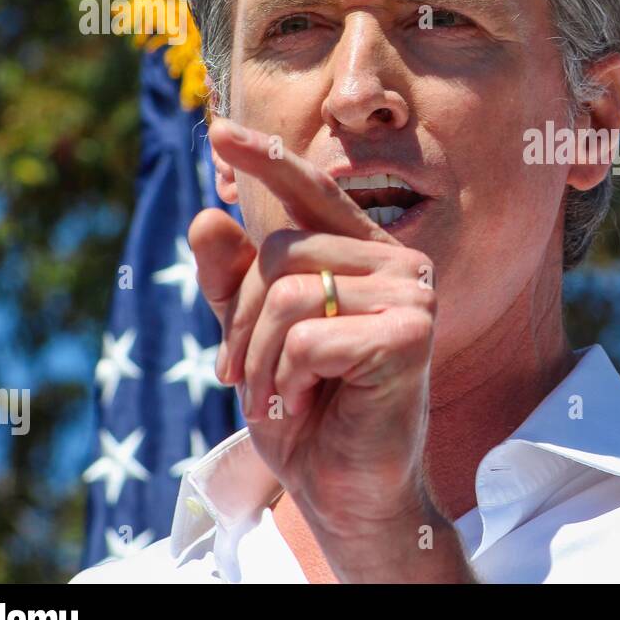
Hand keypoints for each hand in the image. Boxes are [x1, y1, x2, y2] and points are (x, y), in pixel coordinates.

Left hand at [189, 117, 470, 581]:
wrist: (347, 489)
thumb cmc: (308, 411)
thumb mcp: (252, 341)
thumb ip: (232, 283)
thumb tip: (206, 217)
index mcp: (367, 255)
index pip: (313, 193)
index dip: (266, 158)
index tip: (216, 131)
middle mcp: (400, 263)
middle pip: (281, 250)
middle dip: (241, 321)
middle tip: (241, 376)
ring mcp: (413, 293)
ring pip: (288, 291)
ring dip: (257, 358)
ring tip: (272, 397)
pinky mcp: (413, 332)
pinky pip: (308, 335)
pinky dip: (285, 378)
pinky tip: (304, 403)